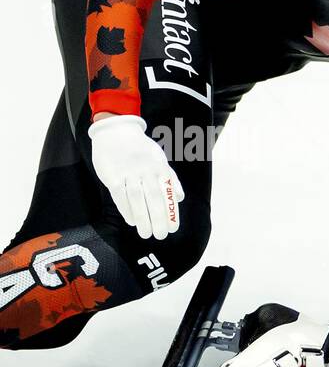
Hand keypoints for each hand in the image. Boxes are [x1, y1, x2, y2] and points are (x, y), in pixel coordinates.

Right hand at [88, 114, 184, 239]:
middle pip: (153, 199)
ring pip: (136, 199)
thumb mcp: (160, 159)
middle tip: (160, 235)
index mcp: (159, 168)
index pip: (167, 194)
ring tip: (146, 233)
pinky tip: (132, 221)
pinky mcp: (112, 175)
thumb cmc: (141, 148)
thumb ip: (170, 178)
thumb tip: (179, 197)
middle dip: (158, 219)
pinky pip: (119, 195)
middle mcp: (145, 171)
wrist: (116, 131)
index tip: (173, 228)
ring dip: (142, 218)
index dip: (170, 212)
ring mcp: (128, 172)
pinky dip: (126, 209)